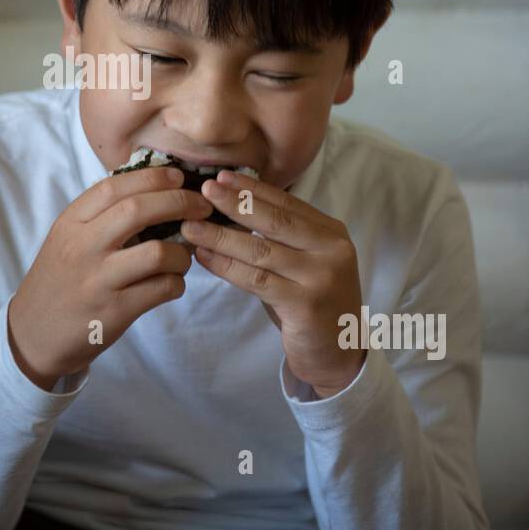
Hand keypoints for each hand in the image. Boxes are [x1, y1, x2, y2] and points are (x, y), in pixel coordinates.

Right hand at [8, 165, 213, 386]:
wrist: (33, 334)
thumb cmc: (59, 281)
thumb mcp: (66, 239)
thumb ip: (99, 216)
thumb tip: (150, 189)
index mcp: (70, 224)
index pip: (114, 187)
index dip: (151, 177)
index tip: (176, 177)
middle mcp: (82, 248)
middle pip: (138, 210)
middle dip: (179, 202)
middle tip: (200, 207)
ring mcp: (99, 281)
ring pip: (158, 253)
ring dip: (182, 252)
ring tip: (182, 256)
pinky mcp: (115, 312)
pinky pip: (162, 289)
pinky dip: (177, 283)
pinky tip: (171, 283)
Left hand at [180, 171, 365, 397]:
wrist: (338, 352)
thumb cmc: (312, 301)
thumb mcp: (306, 261)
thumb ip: (283, 235)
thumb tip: (233, 203)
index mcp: (332, 233)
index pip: (287, 203)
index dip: (253, 188)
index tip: (222, 177)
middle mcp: (332, 251)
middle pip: (275, 221)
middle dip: (235, 203)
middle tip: (204, 190)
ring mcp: (321, 278)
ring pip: (261, 250)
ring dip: (221, 236)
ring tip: (191, 227)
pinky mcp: (305, 305)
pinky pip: (256, 280)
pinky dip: (226, 266)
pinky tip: (204, 257)